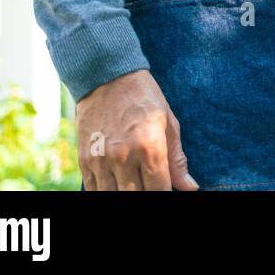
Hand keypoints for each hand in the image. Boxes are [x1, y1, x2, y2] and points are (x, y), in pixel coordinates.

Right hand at [76, 69, 196, 190]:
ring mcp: (101, 160)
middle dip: (147, 194)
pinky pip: (94, 190)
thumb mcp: (168, 123)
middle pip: (136, 197)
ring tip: (135, 184)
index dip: (165, 194)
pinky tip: (117, 185)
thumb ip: (177, 160)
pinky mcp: (84, 160)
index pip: (159, 190)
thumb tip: (190, 188)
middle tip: (151, 184)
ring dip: (126, 194)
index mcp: (149, 146)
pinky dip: (106, 192)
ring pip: (113, 197)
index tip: (167, 189)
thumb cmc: (144, 98)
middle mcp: (124, 156)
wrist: (107, 77)